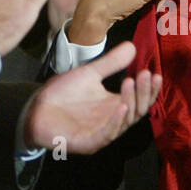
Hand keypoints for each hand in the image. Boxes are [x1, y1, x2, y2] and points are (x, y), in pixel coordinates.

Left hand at [24, 41, 159, 154]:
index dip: (149, 88)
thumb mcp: (90, 73)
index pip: (140, 99)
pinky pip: (108, 133)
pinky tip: (121, 106)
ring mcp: (103, 133)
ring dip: (131, 102)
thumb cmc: (63, 94)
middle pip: (137, 110)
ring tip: (131, 82)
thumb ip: (110, 63)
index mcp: (116, 106)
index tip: (154, 72)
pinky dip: (116, 121)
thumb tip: (132, 46)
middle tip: (145, 74)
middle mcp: (114, 121)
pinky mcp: (90, 143)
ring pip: (125, 121)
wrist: (36, 108)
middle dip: (143, 92)